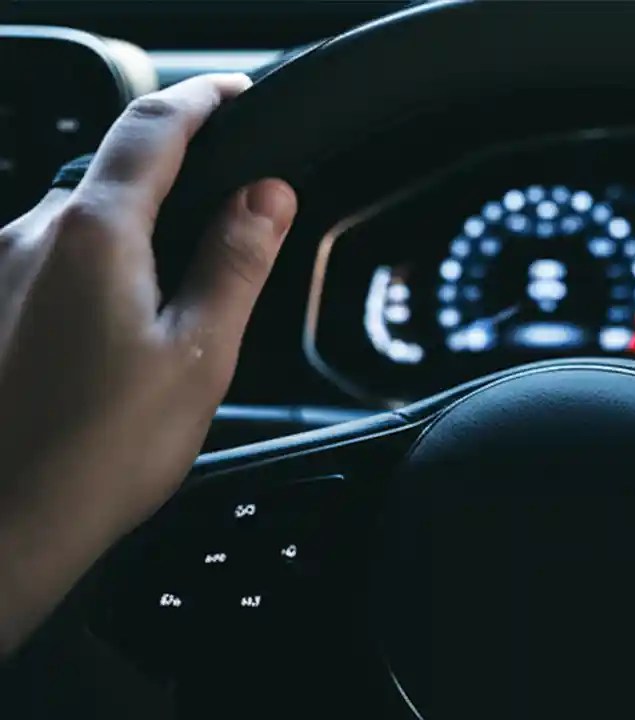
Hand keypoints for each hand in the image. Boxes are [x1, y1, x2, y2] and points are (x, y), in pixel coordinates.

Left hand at [0, 74, 296, 653]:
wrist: (4, 527)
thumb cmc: (101, 454)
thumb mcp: (200, 354)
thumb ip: (234, 262)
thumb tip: (266, 194)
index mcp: (95, 235)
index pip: (153, 127)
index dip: (201, 97)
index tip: (233, 93)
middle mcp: (28, 236)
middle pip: (112, 177)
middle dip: (167, 188)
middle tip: (217, 239)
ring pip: (74, 227)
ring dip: (122, 245)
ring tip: (156, 325)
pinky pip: (40, 265)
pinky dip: (82, 280)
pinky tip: (101, 348)